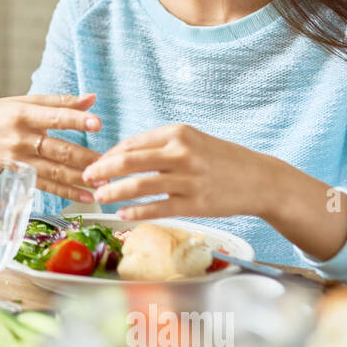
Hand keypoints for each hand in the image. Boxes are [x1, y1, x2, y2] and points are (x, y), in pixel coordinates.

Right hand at [0, 93, 102, 203]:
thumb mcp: (23, 102)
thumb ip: (60, 102)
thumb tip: (92, 99)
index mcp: (23, 115)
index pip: (54, 117)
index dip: (76, 120)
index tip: (97, 123)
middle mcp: (21, 139)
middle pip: (58, 149)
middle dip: (86, 158)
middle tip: (111, 163)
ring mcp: (19, 160)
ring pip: (54, 171)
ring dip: (80, 179)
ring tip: (104, 183)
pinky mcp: (19, 175)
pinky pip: (46, 186)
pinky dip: (67, 192)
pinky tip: (85, 196)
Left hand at [83, 123, 273, 220]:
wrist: (260, 179)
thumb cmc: (220, 160)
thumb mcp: (191, 142)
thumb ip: (159, 148)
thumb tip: (119, 158)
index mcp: (178, 133)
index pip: (132, 144)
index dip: (108, 156)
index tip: (94, 165)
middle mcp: (181, 153)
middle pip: (128, 161)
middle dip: (102, 171)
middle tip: (86, 178)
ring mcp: (188, 179)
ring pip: (138, 185)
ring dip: (113, 192)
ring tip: (99, 196)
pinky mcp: (195, 203)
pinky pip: (156, 208)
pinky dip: (135, 211)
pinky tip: (122, 214)